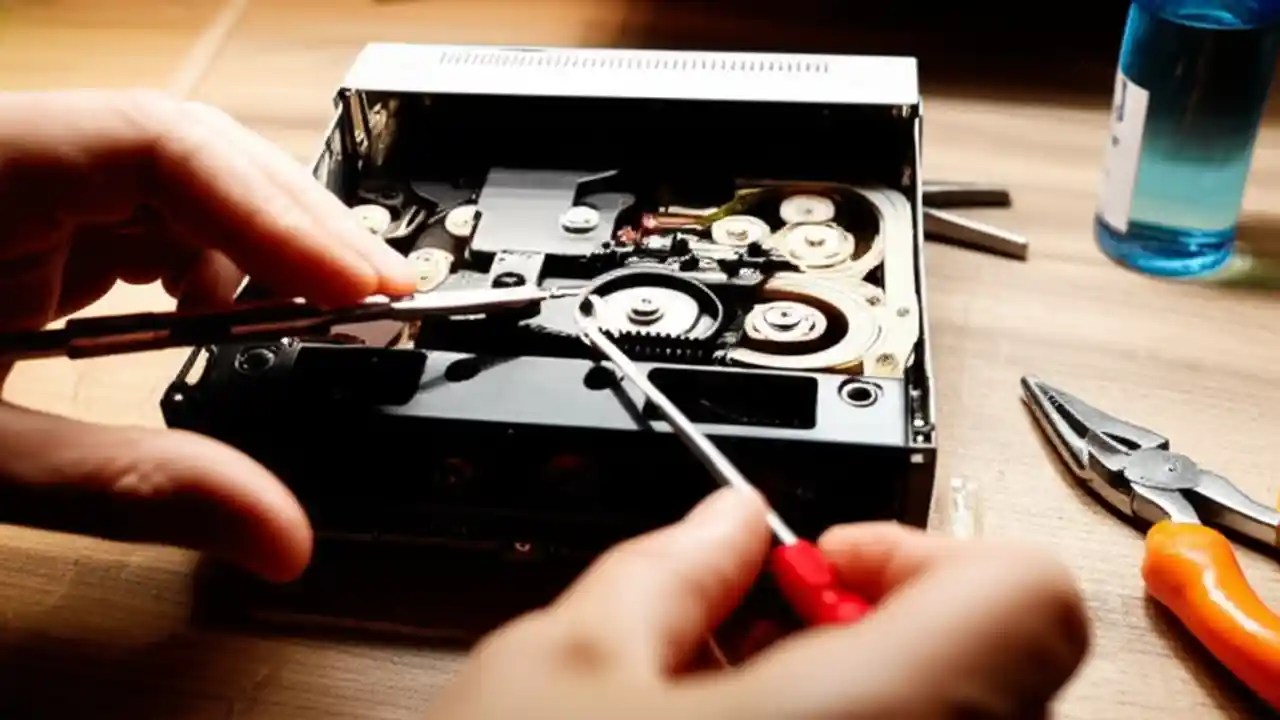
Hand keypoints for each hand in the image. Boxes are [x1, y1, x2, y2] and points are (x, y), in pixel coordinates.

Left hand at [0, 89, 416, 580]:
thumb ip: (129, 488)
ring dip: (266, 250)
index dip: (277, 209)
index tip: (357, 286)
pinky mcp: (41, 224)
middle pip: (196, 152)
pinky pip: (159, 224)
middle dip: (299, 226)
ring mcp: (29, 186)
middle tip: (384, 300)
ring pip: (190, 185)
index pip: (162, 144)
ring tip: (324, 316)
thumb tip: (279, 532)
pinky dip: (216, 272)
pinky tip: (227, 320)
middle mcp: (14, 160)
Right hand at [426, 488, 1089, 719]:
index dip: (920, 553)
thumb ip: (666, 571)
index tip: (825, 567)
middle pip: (983, 671)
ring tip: (727, 715)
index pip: (1021, 596)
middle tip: (755, 641)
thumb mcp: (558, 672)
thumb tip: (721, 529)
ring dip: (852, 701)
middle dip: (864, 629)